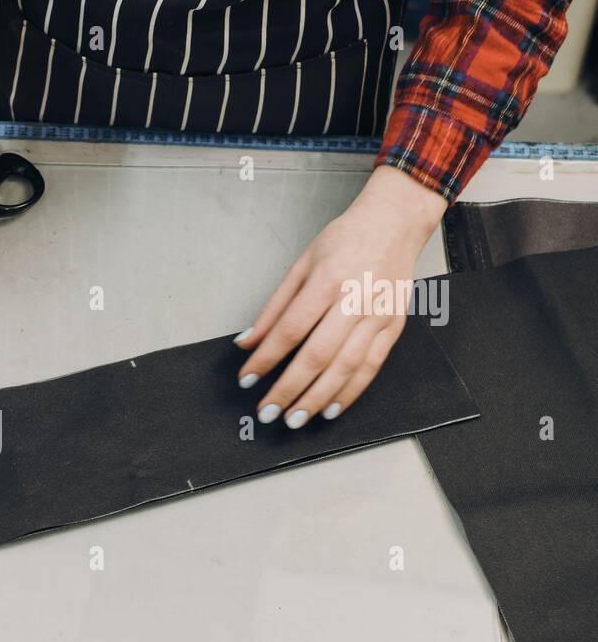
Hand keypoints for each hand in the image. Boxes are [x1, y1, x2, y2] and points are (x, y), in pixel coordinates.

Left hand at [233, 166, 447, 427]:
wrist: (395, 222)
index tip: (247, 379)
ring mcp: (378, 315)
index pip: (290, 330)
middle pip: (318, 355)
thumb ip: (274, 308)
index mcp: (328, 281)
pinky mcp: (394, 326)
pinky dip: (350, 392)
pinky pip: (371, 367)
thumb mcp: (301, 264)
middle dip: (289, 389)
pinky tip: (330, 408)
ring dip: (317, 398)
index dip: (265, 359)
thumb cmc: (346, 240)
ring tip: (294, 419)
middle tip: (268, 411)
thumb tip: (246, 342)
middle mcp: (355, 300)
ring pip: (346, 368)